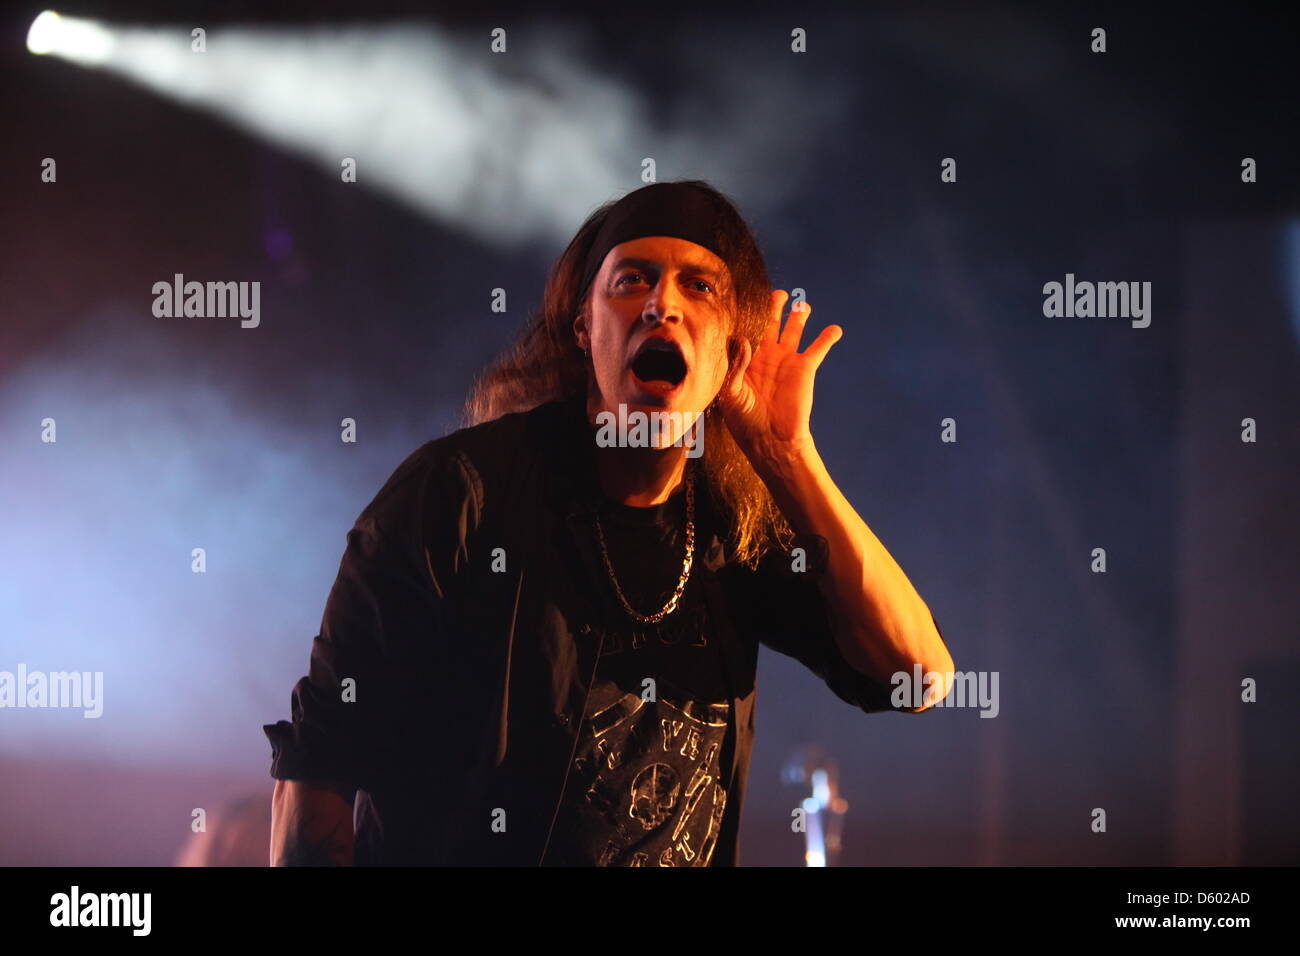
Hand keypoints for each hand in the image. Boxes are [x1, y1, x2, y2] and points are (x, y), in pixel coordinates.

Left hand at [719, 289, 841, 471]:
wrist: (772, 441)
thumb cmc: (746, 422)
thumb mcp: (731, 394)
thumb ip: (734, 366)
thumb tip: (742, 338)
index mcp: (744, 361)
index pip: (745, 331)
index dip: (745, 316)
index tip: (742, 299)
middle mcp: (766, 357)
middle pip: (770, 324)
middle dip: (772, 308)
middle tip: (777, 293)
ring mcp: (787, 361)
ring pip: (793, 331)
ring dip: (798, 316)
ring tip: (802, 303)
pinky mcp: (805, 369)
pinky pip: (818, 348)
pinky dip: (827, 338)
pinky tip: (835, 329)